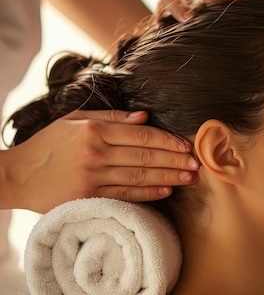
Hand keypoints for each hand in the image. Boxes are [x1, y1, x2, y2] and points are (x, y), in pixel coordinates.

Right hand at [1, 110, 197, 212]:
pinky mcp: (87, 197)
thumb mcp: (74, 121)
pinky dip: (148, 193)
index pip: (141, 135)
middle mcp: (94, 152)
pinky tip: (166, 190)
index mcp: (93, 130)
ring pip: (138, 177)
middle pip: (145, 156)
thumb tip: (145, 116)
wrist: (17, 176)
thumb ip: (112, 118)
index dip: (167, 140)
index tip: (185, 145)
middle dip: (174, 160)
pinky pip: (125, 195)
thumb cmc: (48, 145)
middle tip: (196, 163)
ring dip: (168, 177)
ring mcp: (91, 177)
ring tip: (188, 177)